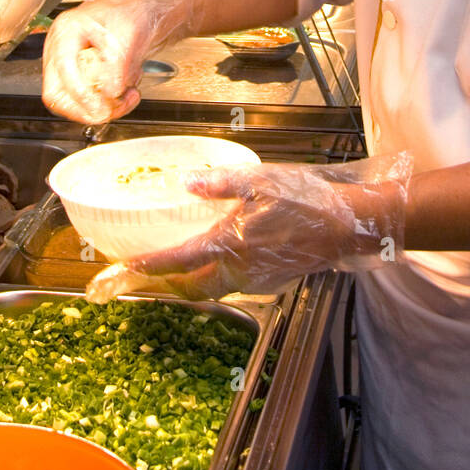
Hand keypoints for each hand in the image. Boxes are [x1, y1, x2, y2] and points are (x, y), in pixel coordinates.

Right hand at [42, 0, 205, 123]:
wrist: (146, 7)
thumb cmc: (135, 9)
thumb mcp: (128, 34)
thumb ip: (117, 64)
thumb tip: (110, 93)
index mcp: (67, 31)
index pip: (63, 72)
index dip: (81, 96)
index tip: (101, 110)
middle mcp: (63, 48)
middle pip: (59, 94)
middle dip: (89, 108)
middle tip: (117, 106)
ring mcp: (72, 63)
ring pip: (75, 101)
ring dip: (103, 106)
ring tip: (129, 94)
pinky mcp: (84, 74)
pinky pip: (90, 99)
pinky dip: (110, 101)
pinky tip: (128, 87)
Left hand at [85, 153, 412, 301]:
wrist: (348, 225)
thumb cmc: (306, 199)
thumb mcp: (261, 180)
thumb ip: (220, 183)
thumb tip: (186, 182)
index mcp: (229, 246)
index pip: (176, 262)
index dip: (146, 267)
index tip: (121, 269)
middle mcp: (239, 271)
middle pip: (191, 287)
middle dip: (165, 284)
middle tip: (144, 273)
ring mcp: (257, 280)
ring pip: (213, 289)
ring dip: (190, 283)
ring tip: (174, 268)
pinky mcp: (271, 281)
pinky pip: (234, 285)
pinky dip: (215, 278)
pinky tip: (216, 260)